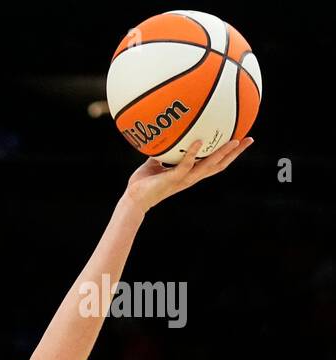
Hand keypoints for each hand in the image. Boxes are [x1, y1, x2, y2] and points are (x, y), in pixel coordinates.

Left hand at [124, 137, 252, 212]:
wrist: (133, 199)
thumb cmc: (143, 183)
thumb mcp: (155, 163)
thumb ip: (164, 152)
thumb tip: (165, 137)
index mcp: (190, 174)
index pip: (214, 164)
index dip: (228, 154)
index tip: (240, 141)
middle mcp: (191, 177)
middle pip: (220, 165)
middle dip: (236, 153)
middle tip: (249, 139)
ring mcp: (183, 179)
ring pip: (209, 166)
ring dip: (223, 153)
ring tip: (235, 141)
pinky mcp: (173, 179)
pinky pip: (186, 165)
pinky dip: (193, 154)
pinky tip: (199, 141)